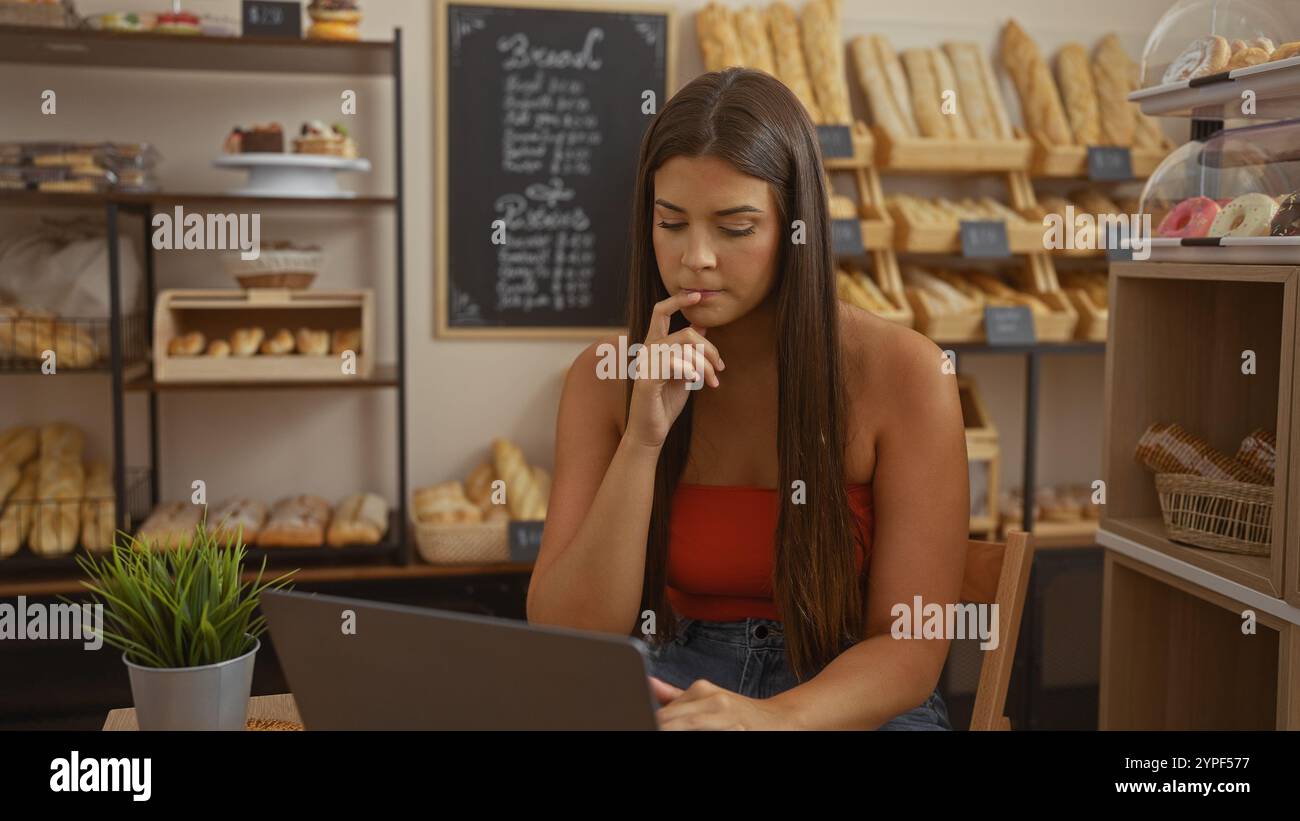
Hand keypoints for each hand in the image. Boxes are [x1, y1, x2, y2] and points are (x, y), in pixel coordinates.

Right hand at [624, 291, 724, 449]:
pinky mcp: (648, 380)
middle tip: (720, 368)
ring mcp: (646, 364)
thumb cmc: (666, 401)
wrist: (651, 431)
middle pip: (686, 333)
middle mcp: (647, 350)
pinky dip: (693, 372)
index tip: (698, 295)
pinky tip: (698, 384)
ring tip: (712, 382)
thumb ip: (689, 348)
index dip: (679, 300)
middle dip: (710, 349)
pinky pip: (677, 364)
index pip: (661, 311)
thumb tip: (701, 323)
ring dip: (706, 366)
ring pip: (686, 349)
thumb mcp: (683, 370)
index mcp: (655, 345)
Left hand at [651, 677, 799, 729]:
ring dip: (672, 731)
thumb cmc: (737, 714)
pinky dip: (696, 736)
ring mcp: (729, 720)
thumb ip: (675, 696)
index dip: (651, 722)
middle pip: (672, 721)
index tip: (640, 725)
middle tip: (643, 727)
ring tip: (659, 732)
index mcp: (702, 690)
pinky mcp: (739, 732)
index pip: (665, 712)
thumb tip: (647, 683)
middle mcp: (715, 701)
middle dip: (659, 727)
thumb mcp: (707, 699)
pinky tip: (697, 736)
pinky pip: (714, 735)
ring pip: (690, 726)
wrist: (779, 720)